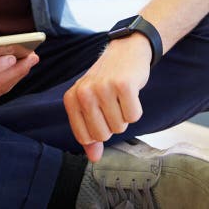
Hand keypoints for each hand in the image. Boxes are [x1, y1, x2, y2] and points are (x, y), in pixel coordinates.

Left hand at [63, 33, 151, 161]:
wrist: (126, 51)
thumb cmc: (107, 80)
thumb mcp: (92, 103)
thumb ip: (90, 132)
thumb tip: (94, 158)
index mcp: (71, 99)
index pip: (84, 137)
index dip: (98, 132)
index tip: (101, 114)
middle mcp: (84, 93)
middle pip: (103, 135)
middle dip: (113, 125)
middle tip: (113, 104)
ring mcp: (103, 88)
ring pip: (120, 127)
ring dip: (125, 116)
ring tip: (121, 96)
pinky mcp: (123, 85)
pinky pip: (134, 116)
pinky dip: (136, 109)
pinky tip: (131, 93)